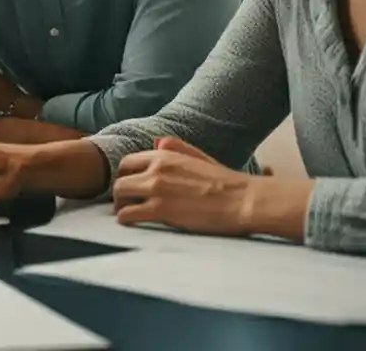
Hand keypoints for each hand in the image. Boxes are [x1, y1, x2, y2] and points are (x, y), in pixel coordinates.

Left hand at [111, 137, 253, 235]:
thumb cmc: (227, 183)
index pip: (128, 162)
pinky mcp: (160, 210)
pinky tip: (131, 223)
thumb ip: (177, 149)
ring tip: (127, 214)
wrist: (245, 201)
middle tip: (125, 203)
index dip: (125, 175)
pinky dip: (125, 219)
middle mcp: (157, 168)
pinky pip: (128, 214)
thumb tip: (157, 141)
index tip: (130, 187)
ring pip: (120, 194)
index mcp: (165, 155)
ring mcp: (157, 189)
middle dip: (120, 192)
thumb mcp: (200, 158)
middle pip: (120, 178)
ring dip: (120, 206)